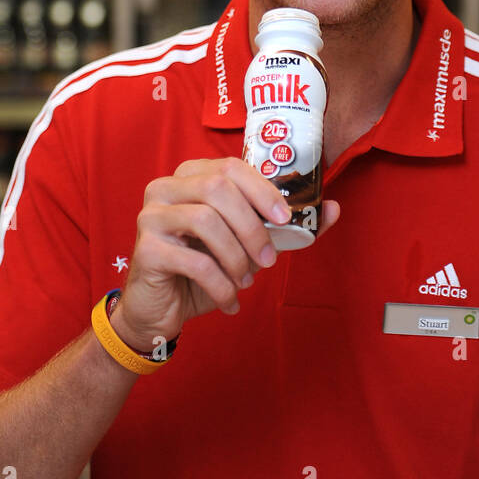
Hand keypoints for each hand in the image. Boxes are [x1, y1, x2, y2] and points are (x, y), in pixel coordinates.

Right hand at [112, 156, 339, 348]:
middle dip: (252, 226)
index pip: (230, 167)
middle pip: (217, 188)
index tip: (286, 219)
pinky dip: (221, 285)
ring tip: (246, 281)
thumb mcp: (246, 246)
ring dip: (236, 256)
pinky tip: (230, 300)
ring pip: (205, 220)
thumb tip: (333, 209)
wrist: (159, 311)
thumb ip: (284, 227)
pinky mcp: (146, 250)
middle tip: (269, 259)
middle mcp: (166, 188)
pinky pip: (194, 261)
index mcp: (190, 177)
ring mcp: (151, 216)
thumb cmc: (203, 270)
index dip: (262, 190)